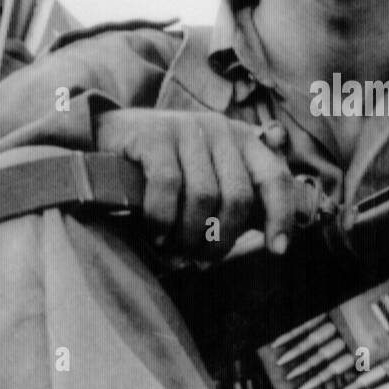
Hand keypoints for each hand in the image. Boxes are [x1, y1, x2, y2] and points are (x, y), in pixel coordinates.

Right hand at [95, 109, 295, 259]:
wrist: (107, 137)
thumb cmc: (164, 168)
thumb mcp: (207, 176)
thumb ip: (235, 200)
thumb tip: (269, 242)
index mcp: (243, 140)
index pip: (275, 177)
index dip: (281, 215)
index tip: (277, 249)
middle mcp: (220, 130)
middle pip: (237, 196)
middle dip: (221, 238)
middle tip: (201, 259)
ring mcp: (187, 128)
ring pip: (203, 196)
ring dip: (190, 235)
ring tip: (175, 250)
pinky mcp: (154, 135)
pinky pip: (168, 186)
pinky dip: (163, 219)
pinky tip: (156, 234)